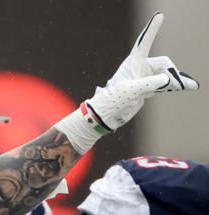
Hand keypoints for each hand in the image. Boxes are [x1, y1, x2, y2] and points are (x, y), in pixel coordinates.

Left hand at [55, 12, 197, 153]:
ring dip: (178, 80)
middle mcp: (141, 67)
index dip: (152, 29)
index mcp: (133, 62)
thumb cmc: (113, 100)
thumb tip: (166, 79)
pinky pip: (166, 83)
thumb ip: (149, 83)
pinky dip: (177, 85)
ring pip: (167, 74)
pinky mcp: (149, 86)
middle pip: (164, 64)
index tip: (160, 16)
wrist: (107, 115)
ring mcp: (146, 77)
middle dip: (173, 73)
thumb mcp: (131, 90)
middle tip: (177, 86)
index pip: (144, 42)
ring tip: (191, 86)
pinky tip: (188, 86)